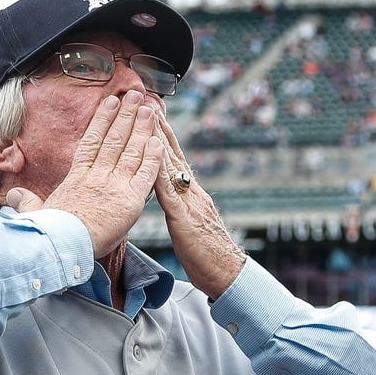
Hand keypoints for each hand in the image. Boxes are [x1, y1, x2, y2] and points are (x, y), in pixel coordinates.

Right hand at [5, 90, 164, 257]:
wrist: (63, 244)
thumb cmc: (49, 232)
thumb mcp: (35, 213)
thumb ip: (26, 201)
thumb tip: (11, 196)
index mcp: (76, 178)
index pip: (92, 142)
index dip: (102, 121)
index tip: (111, 103)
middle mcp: (97, 176)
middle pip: (114, 139)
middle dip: (127, 115)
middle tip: (137, 97)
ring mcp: (115, 186)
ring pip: (131, 151)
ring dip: (142, 128)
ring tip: (151, 109)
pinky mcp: (130, 200)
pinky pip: (145, 175)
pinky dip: (153, 158)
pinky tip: (159, 141)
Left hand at [152, 113, 246, 299]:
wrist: (227, 273)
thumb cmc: (208, 255)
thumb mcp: (191, 224)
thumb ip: (182, 207)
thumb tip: (171, 197)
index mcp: (192, 194)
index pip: (175, 159)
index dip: (164, 136)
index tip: (154, 113)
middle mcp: (192, 192)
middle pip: (173, 154)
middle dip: (159, 128)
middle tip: (149, 101)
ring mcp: (190, 203)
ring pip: (171, 167)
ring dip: (158, 141)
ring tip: (148, 117)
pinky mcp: (185, 219)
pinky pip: (170, 193)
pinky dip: (160, 174)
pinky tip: (151, 159)